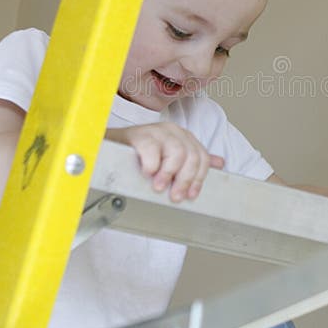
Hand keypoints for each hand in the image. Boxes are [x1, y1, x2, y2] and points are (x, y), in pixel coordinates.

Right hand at [106, 123, 223, 202]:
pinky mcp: (138, 134)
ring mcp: (156, 131)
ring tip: (159, 187)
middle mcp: (172, 131)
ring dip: (169, 174)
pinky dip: (152, 164)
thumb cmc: (138, 157)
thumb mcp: (169, 158)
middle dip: (185, 180)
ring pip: (177, 152)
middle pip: (191, 156)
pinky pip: (152, 149)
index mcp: (182, 137)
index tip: (190, 195)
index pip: (201, 156)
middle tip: (175, 196)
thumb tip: (219, 163)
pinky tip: (147, 172)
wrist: (108, 150)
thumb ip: (192, 160)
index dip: (198, 179)